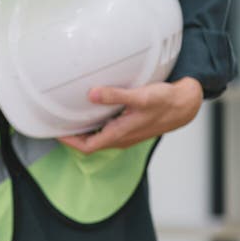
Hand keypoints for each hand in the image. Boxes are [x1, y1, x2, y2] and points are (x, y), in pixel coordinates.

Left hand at [58, 77, 202, 153]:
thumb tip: (92, 94)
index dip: (68, 141)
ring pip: (97, 137)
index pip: (86, 147)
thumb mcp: (140, 97)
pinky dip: (95, 124)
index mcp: (119, 135)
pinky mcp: (129, 127)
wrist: (185, 105)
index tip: (54, 131)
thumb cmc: (165, 102)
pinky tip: (91, 110)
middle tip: (56, 122)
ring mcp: (125, 134)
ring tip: (67, 117)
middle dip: (72, 136)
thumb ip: (115, 95)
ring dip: (83, 130)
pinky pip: (106, 130)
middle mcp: (120, 138)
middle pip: (89, 143)